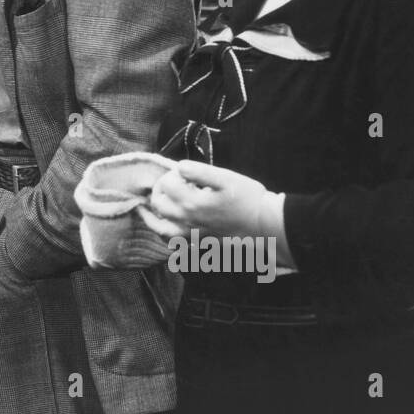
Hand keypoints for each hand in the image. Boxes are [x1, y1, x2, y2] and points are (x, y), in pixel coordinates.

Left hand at [149, 160, 280, 238]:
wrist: (265, 226)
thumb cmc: (248, 199)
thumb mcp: (225, 178)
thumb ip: (199, 171)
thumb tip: (180, 167)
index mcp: (191, 202)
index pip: (167, 184)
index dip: (171, 173)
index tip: (182, 171)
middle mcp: (187, 220)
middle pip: (159, 204)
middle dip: (159, 190)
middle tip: (169, 183)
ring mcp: (192, 235)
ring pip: (161, 229)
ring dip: (153, 216)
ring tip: (148, 208)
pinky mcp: (199, 244)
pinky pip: (175, 246)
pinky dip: (166, 237)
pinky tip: (167, 228)